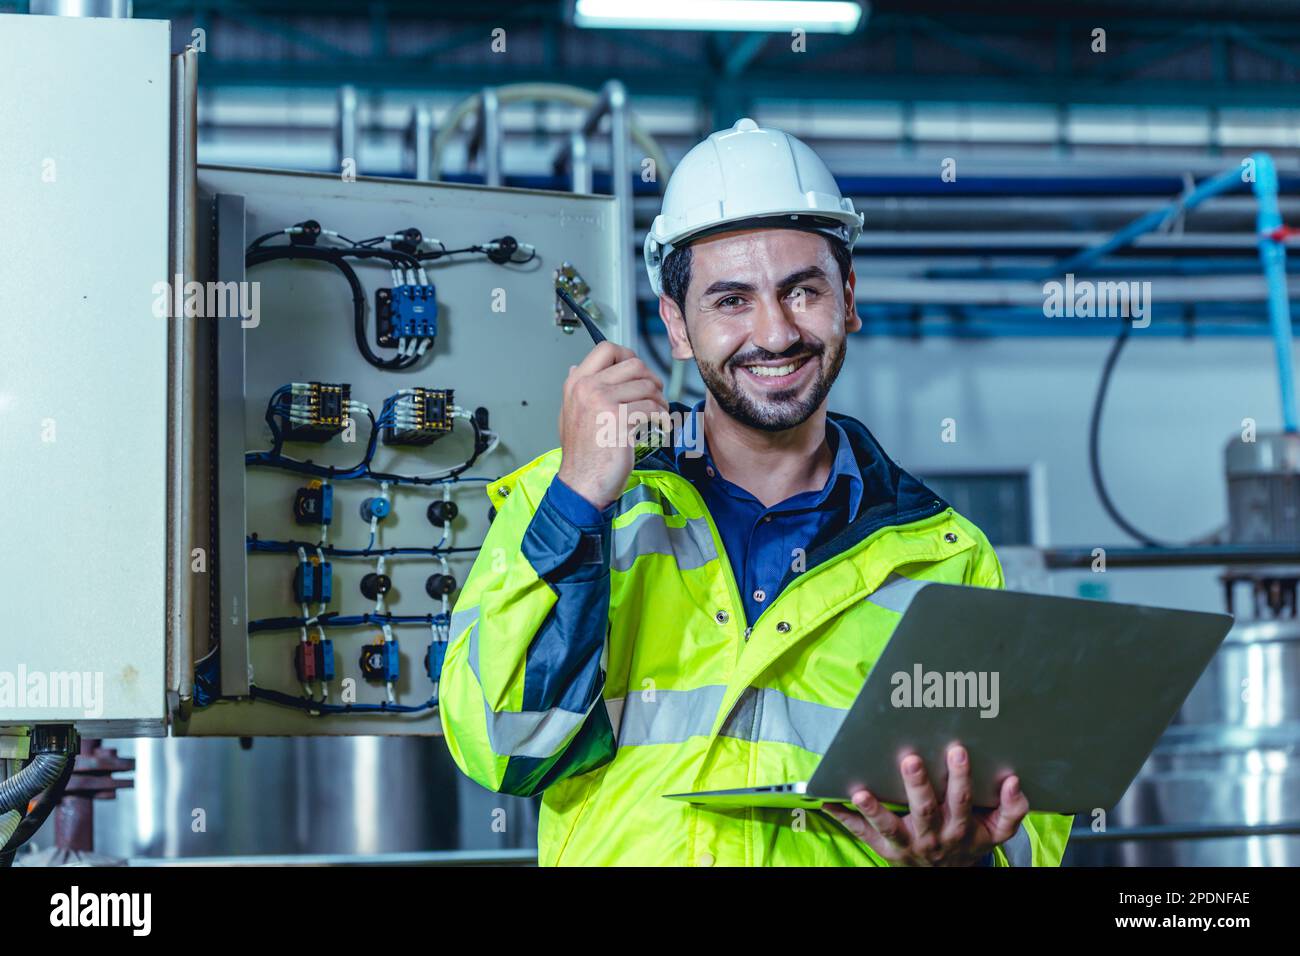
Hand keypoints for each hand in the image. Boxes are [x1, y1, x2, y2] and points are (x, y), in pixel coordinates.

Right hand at [556, 341, 667, 510]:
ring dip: (660, 399)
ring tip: (659, 413)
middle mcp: (587, 388)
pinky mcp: (620, 419)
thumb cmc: (581, 454)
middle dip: (651, 378)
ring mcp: (603, 401)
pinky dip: (662, 416)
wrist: (582, 483)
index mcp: (576, 383)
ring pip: (647, 386)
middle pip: (633, 364)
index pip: (606, 349)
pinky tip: (660, 426)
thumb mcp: (569, 414)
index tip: (639, 373)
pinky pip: (651, 407)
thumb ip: (576, 390)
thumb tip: (576, 366)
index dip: (628, 356)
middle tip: (656, 395)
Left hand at [821, 745, 1028, 866]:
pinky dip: (843, 819)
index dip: (960, 777)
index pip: (961, 801)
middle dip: (917, 784)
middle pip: (924, 810)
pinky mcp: (883, 849)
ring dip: (874, 809)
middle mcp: (931, 836)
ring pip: (889, 827)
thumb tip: (1014, 781)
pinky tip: (827, 801)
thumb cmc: (968, 841)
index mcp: (959, 828)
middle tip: (909, 759)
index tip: (957, 750)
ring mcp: (905, 844)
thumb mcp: (995, 832)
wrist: (946, 874)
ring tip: (860, 792)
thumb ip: (1011, 809)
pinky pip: (861, 834)